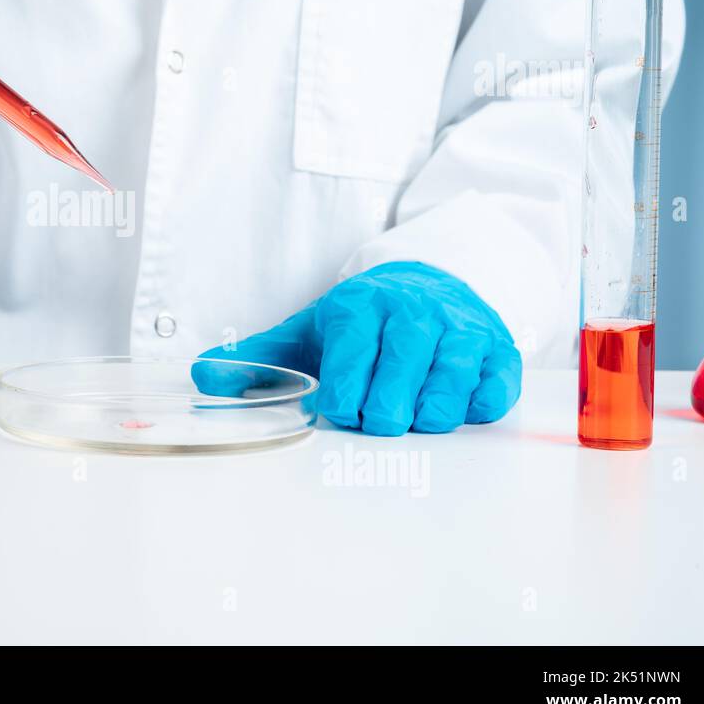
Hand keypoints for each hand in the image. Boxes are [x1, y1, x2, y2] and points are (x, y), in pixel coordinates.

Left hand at [193, 261, 521, 435]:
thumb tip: (204, 375)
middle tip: (377, 419)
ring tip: (414, 415)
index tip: (339, 407)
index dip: (344, 395)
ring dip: (430, 411)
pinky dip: (477, 405)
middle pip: (402, 375)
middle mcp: (416, 314)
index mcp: (364, 307)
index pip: (352, 360)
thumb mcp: (309, 332)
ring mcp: (462, 331)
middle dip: (385, 409)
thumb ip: (258, 358)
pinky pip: (493, 390)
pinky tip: (456, 406)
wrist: (431, 284)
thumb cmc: (364, 321)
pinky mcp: (499, 352)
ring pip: (450, 385)